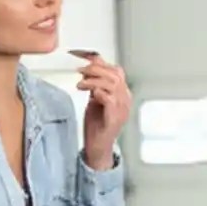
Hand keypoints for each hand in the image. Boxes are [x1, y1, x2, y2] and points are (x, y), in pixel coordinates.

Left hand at [74, 52, 130, 168]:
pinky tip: (90, 94)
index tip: (84, 58)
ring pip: (113, 84)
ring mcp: (122, 108)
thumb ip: (95, 83)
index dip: (100, 62)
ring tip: (81, 84)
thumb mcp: (95, 99)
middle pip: (115, 74)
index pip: (116, 71)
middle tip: (81, 71)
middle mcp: (125, 99)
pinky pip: (110, 99)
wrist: (98, 146)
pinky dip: (99, 93)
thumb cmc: (97, 125)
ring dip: (94, 80)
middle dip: (96, 69)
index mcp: (122, 94)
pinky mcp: (115, 117)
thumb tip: (89, 67)